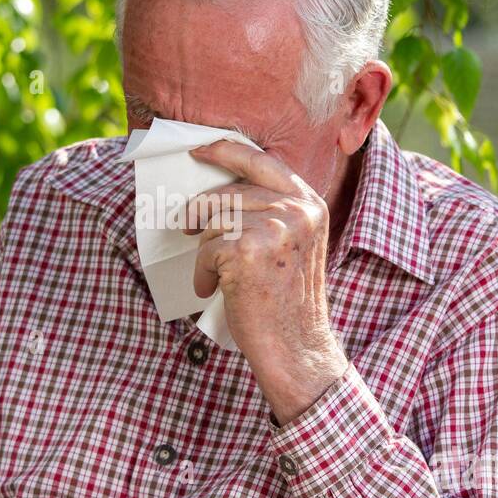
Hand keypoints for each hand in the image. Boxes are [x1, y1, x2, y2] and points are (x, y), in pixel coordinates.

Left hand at [186, 138, 347, 424]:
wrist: (295, 347)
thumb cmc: (288, 302)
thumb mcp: (294, 244)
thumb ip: (273, 212)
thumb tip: (222, 191)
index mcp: (310, 204)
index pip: (262, 161)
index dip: (226, 151)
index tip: (200, 149)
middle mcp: (297, 211)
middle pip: (227, 193)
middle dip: (201, 213)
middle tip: (187, 228)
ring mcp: (273, 228)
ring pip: (213, 219)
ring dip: (205, 250)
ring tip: (216, 275)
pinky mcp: (246, 250)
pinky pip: (205, 249)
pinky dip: (202, 273)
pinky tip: (214, 290)